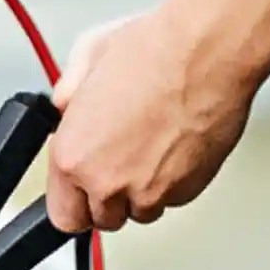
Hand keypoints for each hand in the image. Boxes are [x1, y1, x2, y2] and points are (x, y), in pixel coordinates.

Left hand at [46, 9, 260, 231]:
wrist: (207, 52)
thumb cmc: (154, 50)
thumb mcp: (85, 59)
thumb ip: (66, 96)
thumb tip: (65, 108)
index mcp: (72, 156)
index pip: (63, 214)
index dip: (74, 200)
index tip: (81, 191)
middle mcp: (106, 182)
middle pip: (101, 219)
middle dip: (108, 196)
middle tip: (119, 160)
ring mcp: (148, 191)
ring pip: (140, 212)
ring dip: (141, 190)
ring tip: (149, 147)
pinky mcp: (186, 191)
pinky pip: (172, 199)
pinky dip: (173, 181)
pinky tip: (173, 146)